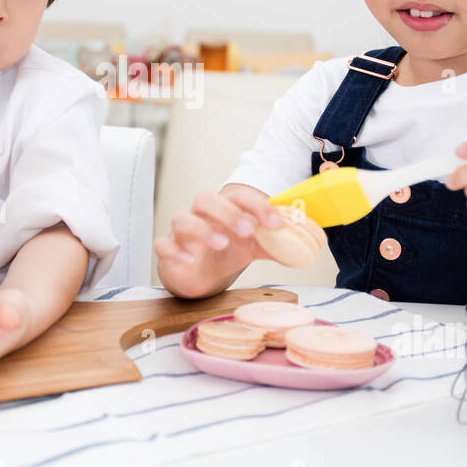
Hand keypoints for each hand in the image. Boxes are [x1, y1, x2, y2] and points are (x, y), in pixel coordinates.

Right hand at [153, 185, 285, 296]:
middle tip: (247, 230)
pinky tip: (188, 259)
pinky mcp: (169, 251)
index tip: (277, 224)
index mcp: (225, 207)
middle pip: (204, 198)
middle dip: (227, 212)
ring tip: (221, 244)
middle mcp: (201, 214)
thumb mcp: (254, 246)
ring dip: (202, 229)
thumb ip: (276, 245)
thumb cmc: (226, 250)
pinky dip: (173, 250)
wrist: (200, 271)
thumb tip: (303, 250)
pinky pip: (162, 244)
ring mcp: (182, 232)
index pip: (238, 195)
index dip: (258, 205)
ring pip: (181, 218)